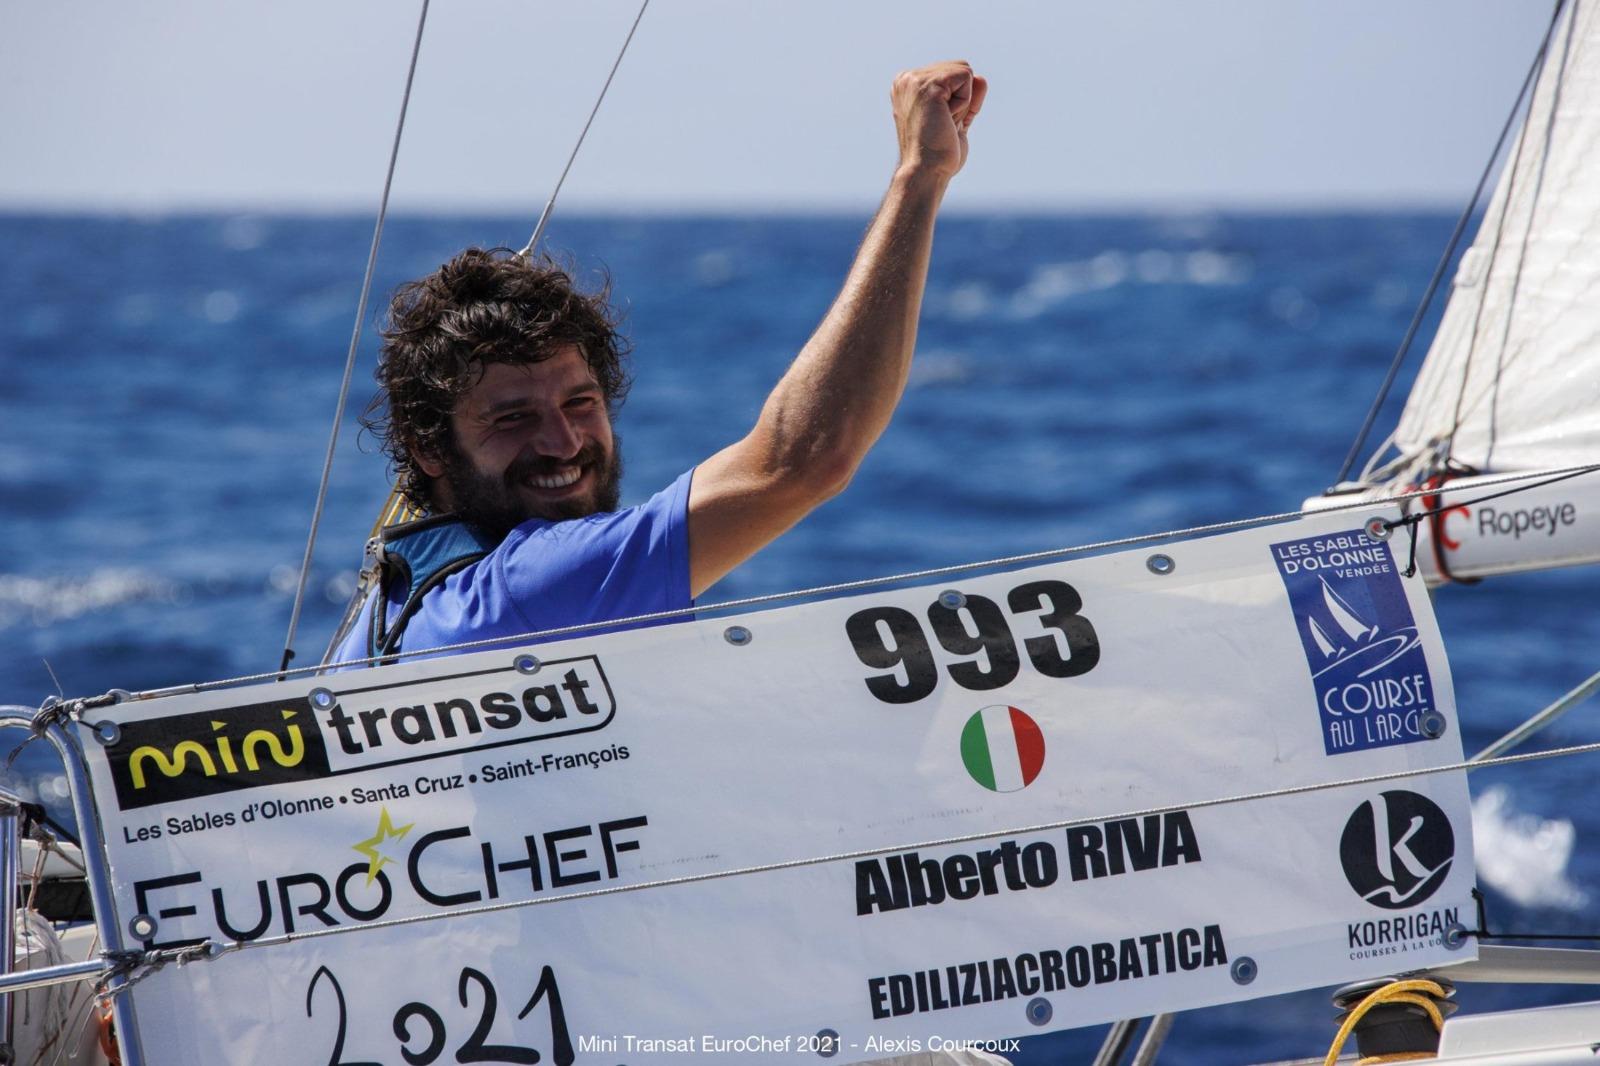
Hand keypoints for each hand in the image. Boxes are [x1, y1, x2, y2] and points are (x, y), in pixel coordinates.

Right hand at [891, 61, 986, 182]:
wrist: (927, 172)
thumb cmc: (938, 153)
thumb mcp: (956, 118)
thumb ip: (967, 96)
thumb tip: (981, 78)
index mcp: (908, 86)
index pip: (951, 74)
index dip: (958, 99)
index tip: (941, 123)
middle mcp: (906, 79)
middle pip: (960, 67)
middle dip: (962, 98)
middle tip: (943, 124)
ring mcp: (914, 80)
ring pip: (964, 71)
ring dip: (964, 101)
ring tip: (943, 122)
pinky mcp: (927, 85)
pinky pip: (966, 77)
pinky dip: (966, 102)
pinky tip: (947, 119)